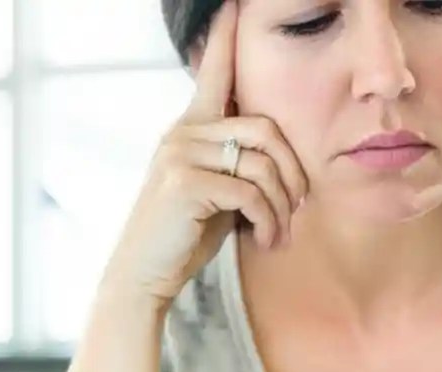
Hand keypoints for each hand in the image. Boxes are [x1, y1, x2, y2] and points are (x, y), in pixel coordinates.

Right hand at [105, 0, 308, 308]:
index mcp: (191, 127)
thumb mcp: (218, 192)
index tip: (234, 1)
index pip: (214, 72)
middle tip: (298, 209)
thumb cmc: (186, 234)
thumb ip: (240, 165)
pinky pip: (251, 193)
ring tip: (278, 234)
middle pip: (266, 129)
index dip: (226, 37)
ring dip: (282, 207)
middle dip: (293, 172)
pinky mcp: (185, 181)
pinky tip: (266, 240)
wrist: (144, 274)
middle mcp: (183, 131)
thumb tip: (283, 162)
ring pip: (263, 165)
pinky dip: (269, 221)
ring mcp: (181, 153)